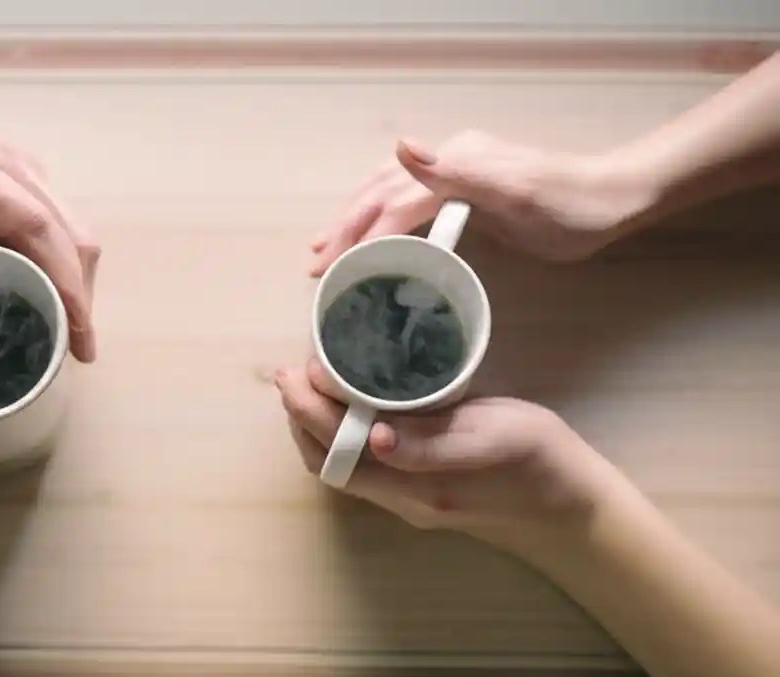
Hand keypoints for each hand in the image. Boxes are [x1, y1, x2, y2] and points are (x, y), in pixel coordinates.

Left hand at [0, 58, 99, 361]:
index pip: (32, 221)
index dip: (60, 273)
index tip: (74, 324)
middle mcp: (8, 163)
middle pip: (66, 229)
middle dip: (80, 291)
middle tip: (80, 349)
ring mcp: (24, 169)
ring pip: (72, 228)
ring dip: (78, 281)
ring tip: (72, 335)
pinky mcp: (30, 180)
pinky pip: (62, 225)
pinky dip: (66, 266)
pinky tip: (55, 301)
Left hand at [275, 359, 611, 545]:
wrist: (572, 506)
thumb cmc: (536, 462)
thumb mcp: (490, 439)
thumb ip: (432, 441)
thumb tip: (373, 436)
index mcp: (411, 484)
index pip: (334, 448)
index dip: (307, 409)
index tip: (297, 369)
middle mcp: (398, 496)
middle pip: (325, 460)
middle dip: (299, 415)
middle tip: (293, 369)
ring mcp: (405, 496)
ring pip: (338, 462)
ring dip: (315, 425)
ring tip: (310, 380)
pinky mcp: (416, 486)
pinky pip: (359, 460)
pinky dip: (339, 431)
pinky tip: (348, 400)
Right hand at [309, 130, 658, 275]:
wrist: (615, 198)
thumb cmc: (571, 209)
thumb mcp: (517, 192)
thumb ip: (455, 172)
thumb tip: (400, 147)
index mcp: (457, 165)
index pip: (394, 206)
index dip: (362, 239)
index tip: (336, 273)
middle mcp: (451, 162)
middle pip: (381, 194)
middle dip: (345, 229)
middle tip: (316, 265)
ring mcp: (458, 172)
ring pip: (389, 192)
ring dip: (354, 220)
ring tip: (325, 246)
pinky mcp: (467, 186)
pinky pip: (408, 199)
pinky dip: (380, 215)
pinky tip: (371, 231)